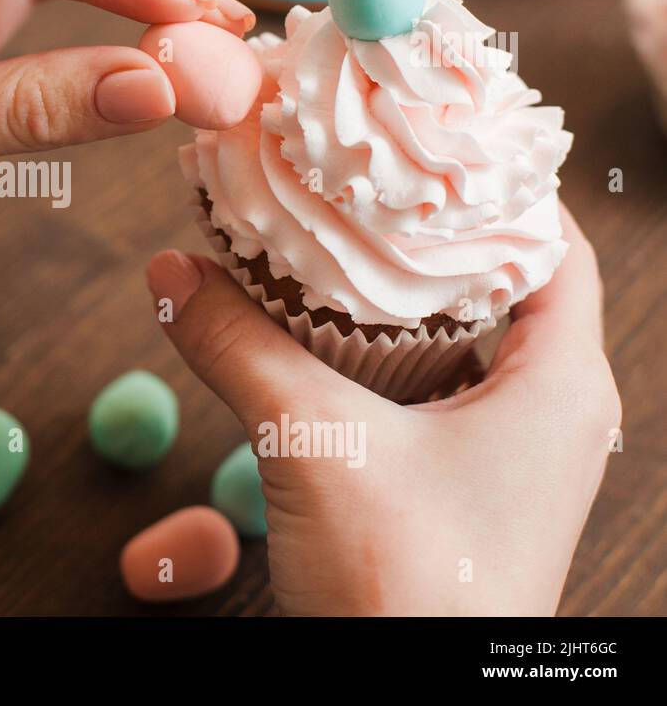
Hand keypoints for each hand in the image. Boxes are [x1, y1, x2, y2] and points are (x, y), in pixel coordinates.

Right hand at [146, 205, 619, 614]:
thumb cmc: (406, 592)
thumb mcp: (314, 445)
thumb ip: (239, 347)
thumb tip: (169, 272)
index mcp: (560, 386)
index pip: (551, 242)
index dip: (491, 181)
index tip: (415, 135)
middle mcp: (546, 413)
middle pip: (499, 282)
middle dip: (425, 225)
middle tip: (354, 170)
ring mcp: (501, 454)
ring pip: (457, 338)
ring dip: (395, 288)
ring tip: (325, 230)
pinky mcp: (456, 485)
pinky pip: (424, 389)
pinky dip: (375, 348)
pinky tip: (313, 328)